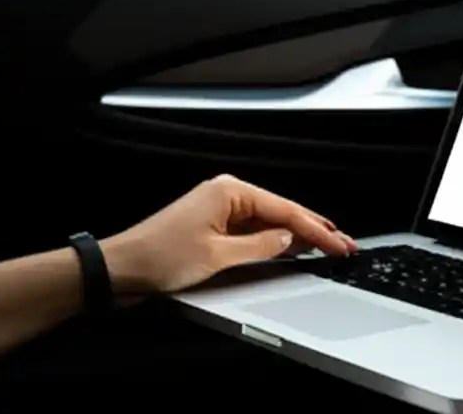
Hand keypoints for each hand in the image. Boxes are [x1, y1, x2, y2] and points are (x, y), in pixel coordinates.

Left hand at [100, 174, 356, 294]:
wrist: (119, 269)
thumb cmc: (159, 257)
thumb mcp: (218, 255)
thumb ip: (260, 246)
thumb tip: (288, 239)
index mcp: (230, 192)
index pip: (285, 211)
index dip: (317, 229)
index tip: (339, 243)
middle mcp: (227, 195)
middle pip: (281, 212)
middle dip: (314, 229)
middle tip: (344, 243)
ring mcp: (220, 211)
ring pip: (269, 222)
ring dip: (297, 236)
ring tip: (327, 245)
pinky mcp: (214, 228)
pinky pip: (253, 232)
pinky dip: (274, 241)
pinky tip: (292, 248)